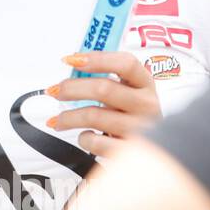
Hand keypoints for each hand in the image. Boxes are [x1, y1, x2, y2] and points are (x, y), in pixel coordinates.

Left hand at [44, 51, 160, 157]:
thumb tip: (72, 64)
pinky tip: (84, 136)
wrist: (154, 151)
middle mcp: (146, 104)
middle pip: (103, 89)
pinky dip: (84, 139)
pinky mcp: (129, 151)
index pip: (126, 63)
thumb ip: (104, 78)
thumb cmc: (131, 115)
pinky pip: (96, 142)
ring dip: (68, 117)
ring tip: (58, 120)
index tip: (71, 60)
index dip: (97, 59)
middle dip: (72, 88)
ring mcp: (140, 129)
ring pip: (94, 116)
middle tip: (55, 91)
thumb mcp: (126, 92)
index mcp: (145, 84)